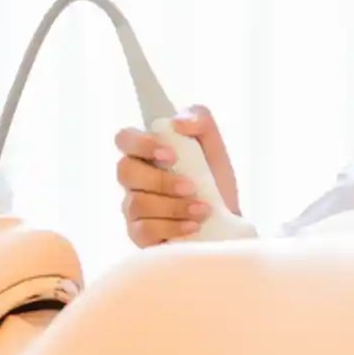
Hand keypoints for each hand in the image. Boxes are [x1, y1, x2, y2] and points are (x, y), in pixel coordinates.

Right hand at [115, 105, 240, 247]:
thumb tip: (178, 121)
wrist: (229, 224)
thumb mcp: (214, 146)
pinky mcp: (139, 235)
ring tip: (202, 210)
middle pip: (125, 171)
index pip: (124, 138)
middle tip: (191, 186)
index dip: (141, 144)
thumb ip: (200, 120)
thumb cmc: (215, 183)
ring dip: (174, 206)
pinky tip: (192, 226)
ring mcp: (132, 208)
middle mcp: (134, 179)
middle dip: (160, 180)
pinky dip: (172, 227)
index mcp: (146, 152)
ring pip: (137, 203)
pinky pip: (144, 230)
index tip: (171, 154)